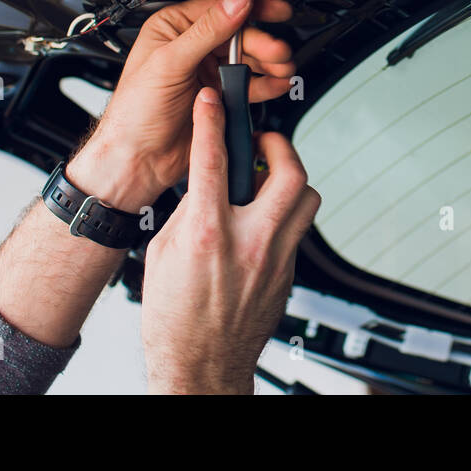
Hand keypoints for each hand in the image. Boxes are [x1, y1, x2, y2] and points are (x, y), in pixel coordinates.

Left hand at [70, 0, 294, 210]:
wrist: (139, 159)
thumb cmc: (135, 113)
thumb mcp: (170, 63)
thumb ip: (207, 31)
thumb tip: (236, 2)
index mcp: (173, 28)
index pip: (220, 7)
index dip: (252, 7)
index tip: (277, 10)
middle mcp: (192, 46)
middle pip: (241, 34)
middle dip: (264, 42)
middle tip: (279, 53)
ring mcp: (207, 71)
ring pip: (249, 59)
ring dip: (270, 62)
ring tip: (283, 69)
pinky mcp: (220, 95)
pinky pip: (250, 84)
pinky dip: (267, 83)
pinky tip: (278, 84)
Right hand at [141, 88, 319, 393]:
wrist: (198, 365)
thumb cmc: (174, 319)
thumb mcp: (163, 253)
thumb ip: (189, 212)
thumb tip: (205, 184)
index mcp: (208, 234)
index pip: (214, 160)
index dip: (213, 122)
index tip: (213, 104)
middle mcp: (249, 243)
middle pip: (289, 172)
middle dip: (279, 145)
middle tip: (264, 142)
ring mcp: (275, 259)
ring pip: (307, 198)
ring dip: (291, 180)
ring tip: (270, 178)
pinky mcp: (288, 275)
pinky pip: (299, 230)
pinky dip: (286, 214)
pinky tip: (266, 219)